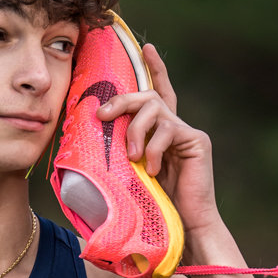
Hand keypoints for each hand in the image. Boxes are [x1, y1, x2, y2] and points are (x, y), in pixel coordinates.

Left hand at [97, 42, 220, 252]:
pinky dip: (153, 148)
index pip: (156, 94)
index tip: (146, 47)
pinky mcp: (196, 141)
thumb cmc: (156, 211)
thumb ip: (117, 164)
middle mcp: (174, 128)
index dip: (153, 69)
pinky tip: (151, 170)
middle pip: (147, 95)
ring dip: (135, 130)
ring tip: (131, 157)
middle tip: (103, 115)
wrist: (186, 230)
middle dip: (122, 99)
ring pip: (154, 108)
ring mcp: (187, 132)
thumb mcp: (129, 181)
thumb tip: (81, 163)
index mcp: (159, 135)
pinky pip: (168, 129)